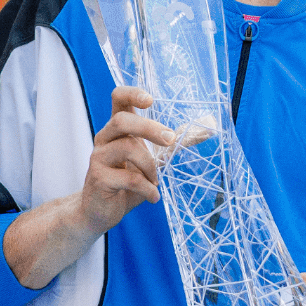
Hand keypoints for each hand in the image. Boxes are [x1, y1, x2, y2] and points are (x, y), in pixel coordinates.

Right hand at [77, 86, 186, 236]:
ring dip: (150, 166)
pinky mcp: (98, 178)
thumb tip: (207, 130)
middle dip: (149, 128)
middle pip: (122, 120)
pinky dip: (147, 188)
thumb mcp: (151, 160)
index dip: (132, 94)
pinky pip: (129, 178)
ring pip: (127, 148)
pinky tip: (153, 197)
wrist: (100, 211)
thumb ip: (172, 144)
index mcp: (117, 129)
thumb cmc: (127, 182)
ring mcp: (99, 157)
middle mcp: (105, 138)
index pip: (118, 99)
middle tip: (170, 140)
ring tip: (155, 181)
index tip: (150, 100)